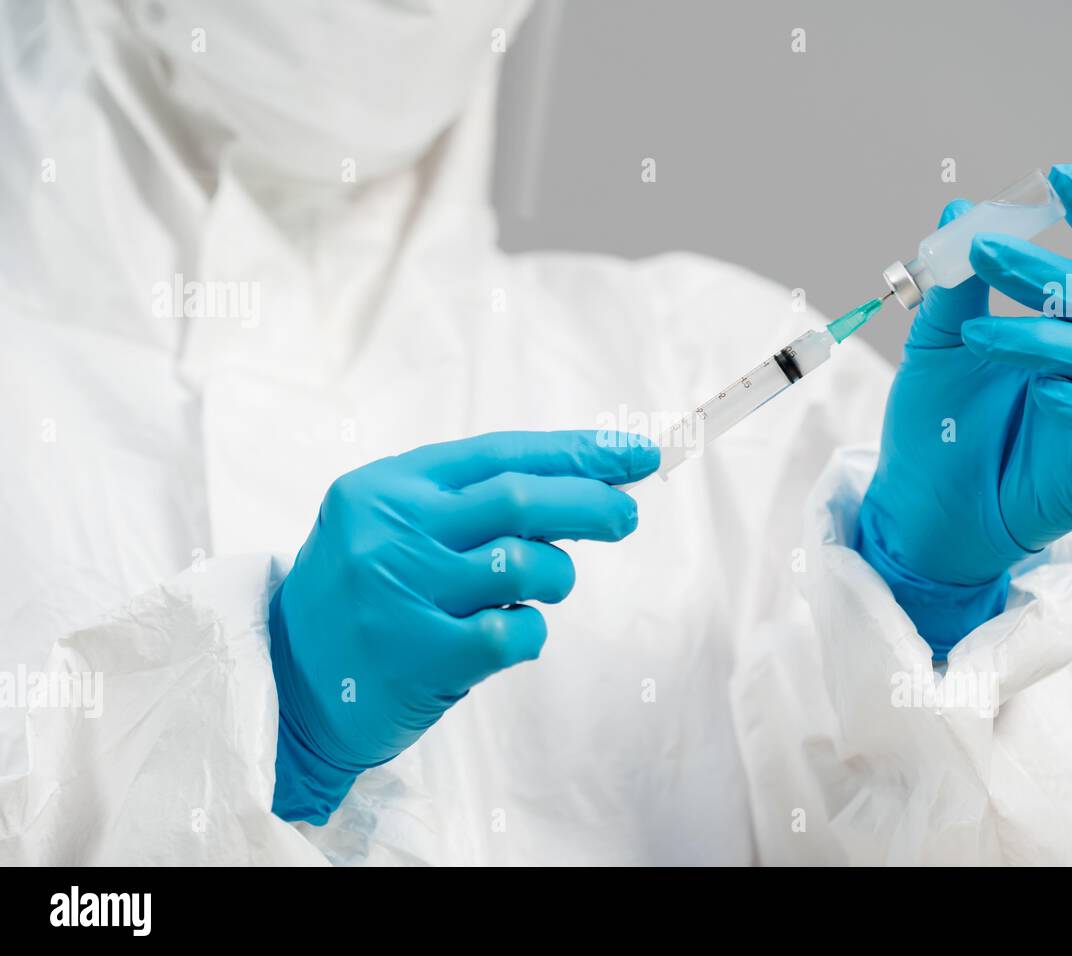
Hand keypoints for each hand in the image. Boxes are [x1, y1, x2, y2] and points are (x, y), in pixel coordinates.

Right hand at [269, 430, 657, 823]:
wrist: (286, 691)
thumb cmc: (360, 603)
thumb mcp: (392, 529)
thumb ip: (472, 505)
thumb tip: (586, 487)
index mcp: (386, 487)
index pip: (502, 453)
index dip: (577, 452)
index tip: (634, 455)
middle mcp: (390, 531)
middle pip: (521, 500)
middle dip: (591, 503)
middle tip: (625, 515)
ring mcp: (402, 593)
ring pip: (526, 566)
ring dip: (556, 577)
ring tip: (541, 589)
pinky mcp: (419, 656)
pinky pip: (515, 634)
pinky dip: (530, 634)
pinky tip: (507, 638)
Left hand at [859, 165, 1071, 657]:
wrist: (918, 509)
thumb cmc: (935, 425)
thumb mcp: (934, 349)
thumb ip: (951, 288)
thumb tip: (955, 209)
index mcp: (1063, 325)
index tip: (1062, 175)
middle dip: (1045, 271)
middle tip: (985, 253)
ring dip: (1044, 337)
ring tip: (979, 339)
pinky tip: (1048, 395)